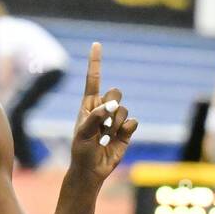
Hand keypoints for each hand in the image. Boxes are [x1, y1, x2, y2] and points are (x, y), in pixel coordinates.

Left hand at [70, 42, 137, 183]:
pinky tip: (116, 139)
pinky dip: (125, 130)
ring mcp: (116, 119)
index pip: (94, 79)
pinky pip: (132, 122)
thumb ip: (95, 116)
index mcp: (89, 105)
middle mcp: (103, 108)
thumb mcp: (82, 133)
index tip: (96, 44)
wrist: (91, 170)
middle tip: (103, 122)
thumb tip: (113, 106)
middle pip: (116, 92)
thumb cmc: (82, 150)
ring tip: (105, 136)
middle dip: (112, 104)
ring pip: (124, 109)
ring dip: (115, 124)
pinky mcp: (126, 131)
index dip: (96, 62)